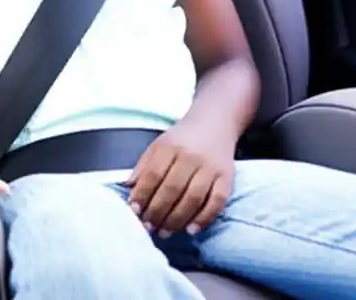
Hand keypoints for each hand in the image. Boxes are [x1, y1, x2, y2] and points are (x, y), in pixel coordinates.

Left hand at [125, 121, 235, 237]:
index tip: (134, 211)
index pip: (153, 175)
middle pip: (172, 189)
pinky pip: (217, 202)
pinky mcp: (227, 177)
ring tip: (165, 232)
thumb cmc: (181, 139)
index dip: (142, 195)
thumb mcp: (158, 146)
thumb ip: (143, 166)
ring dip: (177, 219)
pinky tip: (191, 230)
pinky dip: (204, 218)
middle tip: (149, 227)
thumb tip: (128, 188)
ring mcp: (211, 168)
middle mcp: (191, 157)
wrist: (215, 123)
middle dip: (158, 212)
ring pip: (193, 198)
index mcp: (170, 148)